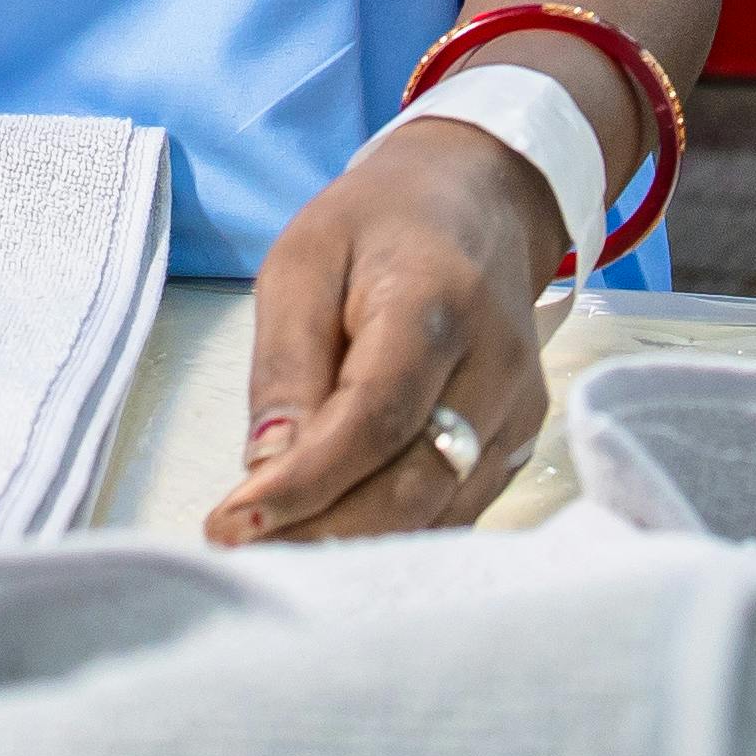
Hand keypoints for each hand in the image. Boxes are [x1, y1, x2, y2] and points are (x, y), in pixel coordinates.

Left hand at [207, 118, 557, 546]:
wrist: (479, 202)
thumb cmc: (376, 227)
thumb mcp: (301, 262)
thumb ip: (286, 362)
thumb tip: (267, 466)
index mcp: (437, 301)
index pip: (375, 416)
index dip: (306, 483)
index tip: (233, 522)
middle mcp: (496, 364)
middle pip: (414, 483)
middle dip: (323, 532)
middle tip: (243, 553)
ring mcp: (519, 408)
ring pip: (439, 510)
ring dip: (354, 545)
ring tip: (274, 551)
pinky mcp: (522, 439)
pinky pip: (456, 509)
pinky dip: (393, 532)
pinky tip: (332, 531)